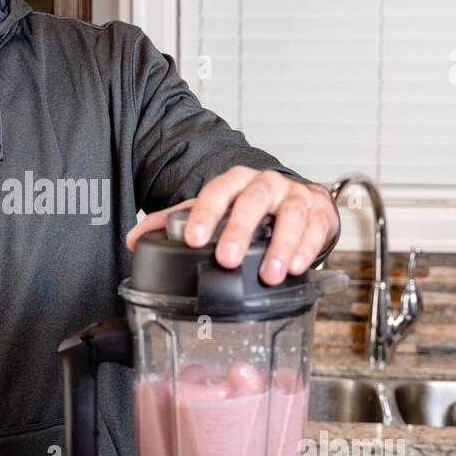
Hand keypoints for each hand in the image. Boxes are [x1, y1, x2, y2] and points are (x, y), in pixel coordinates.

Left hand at [125, 167, 338, 284]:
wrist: (296, 198)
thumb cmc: (250, 207)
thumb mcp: (215, 209)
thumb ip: (176, 221)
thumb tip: (135, 239)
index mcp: (235, 181)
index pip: (217, 191)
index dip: (205, 213)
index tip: (192, 238)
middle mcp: (266, 184)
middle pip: (253, 201)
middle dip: (240, 230)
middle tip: (227, 258)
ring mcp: (294, 196)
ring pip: (289, 215)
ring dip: (280, 246)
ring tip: (270, 275)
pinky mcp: (319, 212)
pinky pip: (315, 227)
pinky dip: (307, 248)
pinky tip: (297, 268)